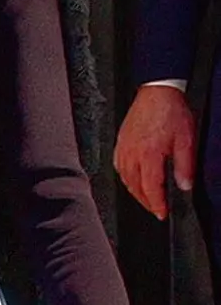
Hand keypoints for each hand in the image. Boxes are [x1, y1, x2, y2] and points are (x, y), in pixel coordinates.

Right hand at [114, 84, 196, 218]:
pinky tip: (133, 179)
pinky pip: (119, 168)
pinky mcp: (120, 143)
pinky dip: (126, 178)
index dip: (157, 204)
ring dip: (135, 192)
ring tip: (146, 197)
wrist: (157, 91)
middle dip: (146, 202)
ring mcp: (124, 149)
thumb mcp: (186, 140)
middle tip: (156, 208)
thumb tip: (184, 185)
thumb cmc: (170, 110)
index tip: (162, 213)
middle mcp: (132, 154)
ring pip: (125, 180)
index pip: (151, 189)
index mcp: (149, 155)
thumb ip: (185, 166)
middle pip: (136, 188)